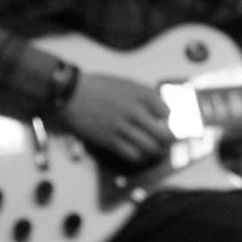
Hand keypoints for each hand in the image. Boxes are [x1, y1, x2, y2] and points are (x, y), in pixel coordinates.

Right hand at [58, 73, 174, 162]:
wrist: (72, 93)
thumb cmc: (100, 87)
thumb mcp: (127, 84)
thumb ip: (145, 96)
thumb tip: (162, 113)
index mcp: (141, 94)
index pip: (167, 113)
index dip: (167, 120)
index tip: (163, 122)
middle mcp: (135, 111)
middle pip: (164, 134)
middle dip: (170, 140)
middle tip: (169, 142)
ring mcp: (123, 127)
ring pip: (151, 147)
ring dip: (157, 151)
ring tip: (157, 150)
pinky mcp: (110, 140)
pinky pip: (133, 155)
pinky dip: (140, 156)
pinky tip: (140, 153)